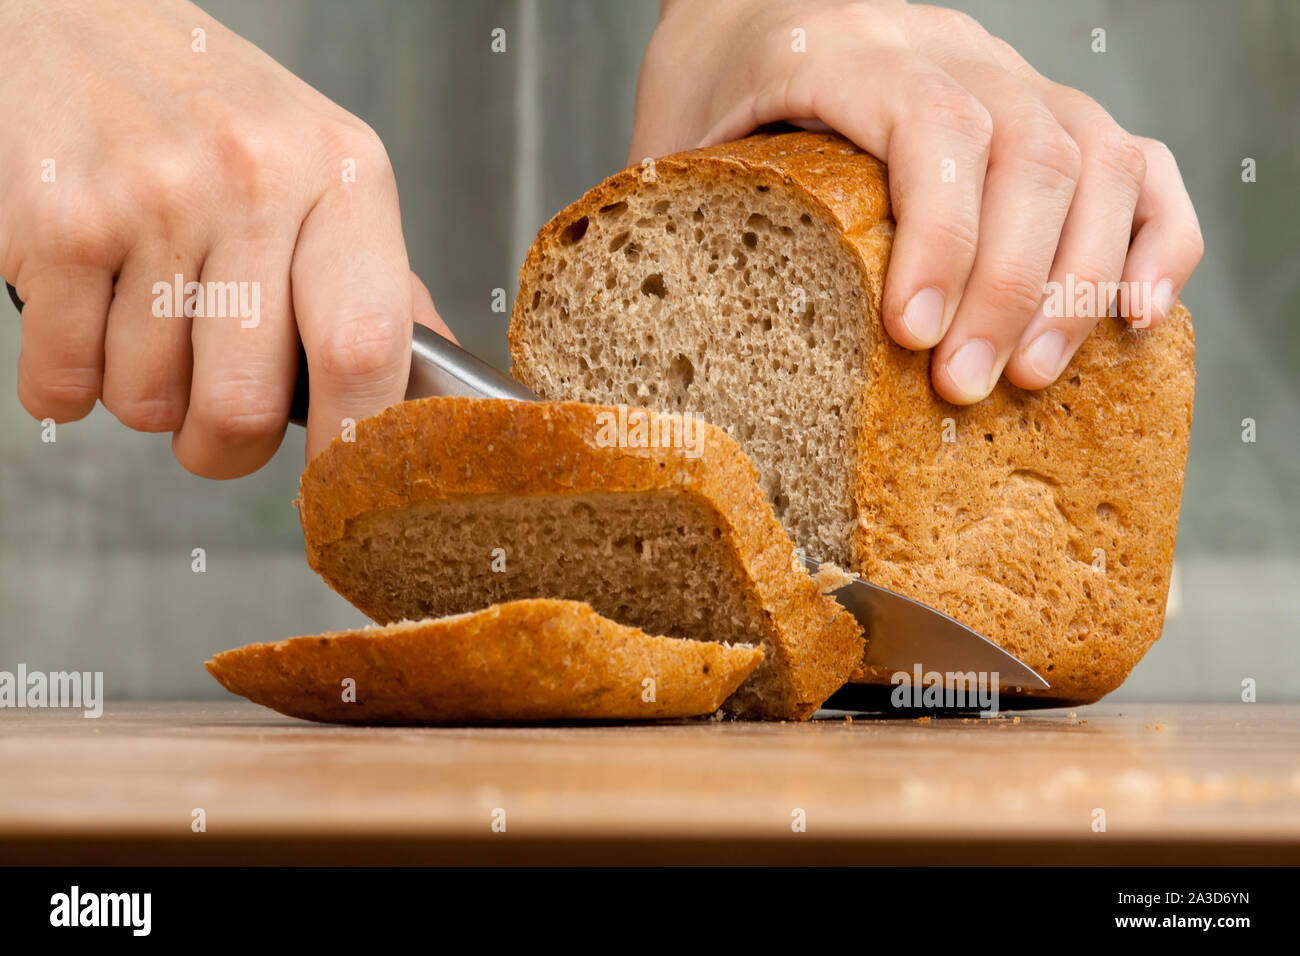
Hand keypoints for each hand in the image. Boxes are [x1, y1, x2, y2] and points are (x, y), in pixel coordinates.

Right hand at [0, 0, 450, 474]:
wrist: (74, 17)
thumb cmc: (217, 114)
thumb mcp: (327, 172)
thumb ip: (381, 285)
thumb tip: (440, 391)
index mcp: (345, 178)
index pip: (366, 348)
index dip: (355, 445)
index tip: (348, 486)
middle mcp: (253, 181)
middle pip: (244, 407)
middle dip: (224, 449)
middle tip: (216, 424)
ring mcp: (150, 198)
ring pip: (148, 405)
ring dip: (146, 400)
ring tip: (151, 324)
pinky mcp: (55, 222)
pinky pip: (63, 383)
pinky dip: (70, 383)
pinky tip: (93, 317)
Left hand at [630, 0, 1203, 403]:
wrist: (757, 4)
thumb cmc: (714, 89)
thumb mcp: (676, 142)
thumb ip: (693, 216)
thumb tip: (693, 346)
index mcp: (840, 46)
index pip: (927, 123)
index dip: (939, 234)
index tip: (913, 336)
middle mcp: (945, 46)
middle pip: (1027, 149)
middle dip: (1007, 286)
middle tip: (966, 387)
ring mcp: (1011, 74)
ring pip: (1095, 158)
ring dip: (1077, 281)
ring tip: (1032, 376)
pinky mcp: (1051, 109)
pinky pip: (1140, 162)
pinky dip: (1155, 239)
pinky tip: (1136, 314)